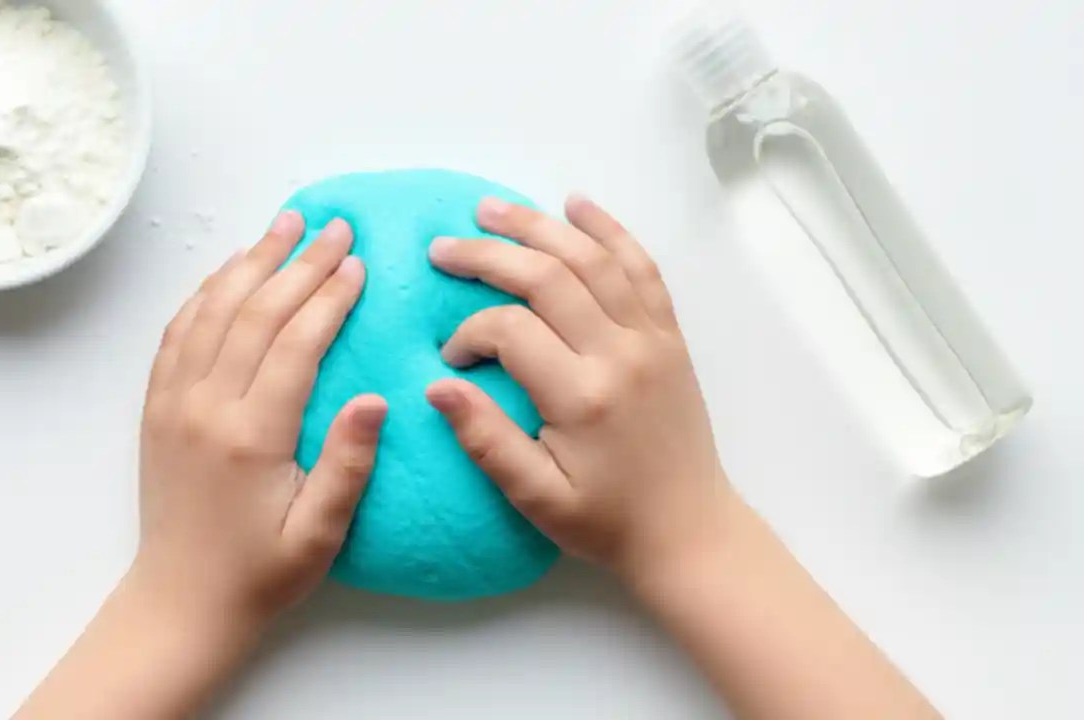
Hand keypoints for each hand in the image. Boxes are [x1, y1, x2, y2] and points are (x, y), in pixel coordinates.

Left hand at [134, 212, 386, 630]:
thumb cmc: (259, 574)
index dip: (328, 298)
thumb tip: (373, 399)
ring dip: (249, 262)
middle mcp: (204, 407)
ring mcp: (173, 403)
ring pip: (210, 311)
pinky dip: (205, 293)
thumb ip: (347, 466)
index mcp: (250, 436)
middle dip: (297, 263)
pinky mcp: (156, 408)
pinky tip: (228, 271)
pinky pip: (177, 333)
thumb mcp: (319, 535)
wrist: (180, 602)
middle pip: (253, 312)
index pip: (294, 344)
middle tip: (333, 226)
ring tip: (284, 226)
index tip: (356, 263)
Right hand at [426, 195, 729, 591]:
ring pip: (593, 259)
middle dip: (489, 255)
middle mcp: (620, 353)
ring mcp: (652, 338)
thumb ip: (486, 440)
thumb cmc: (606, 521)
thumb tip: (437, 387)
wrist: (689, 530)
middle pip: (549, 276)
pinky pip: (642, 267)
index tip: (452, 356)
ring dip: (540, 226)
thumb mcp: (537, 497)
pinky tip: (577, 205)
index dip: (470, 332)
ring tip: (492, 209)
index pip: (512, 330)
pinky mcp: (670, 336)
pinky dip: (610, 230)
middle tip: (443, 248)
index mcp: (582, 396)